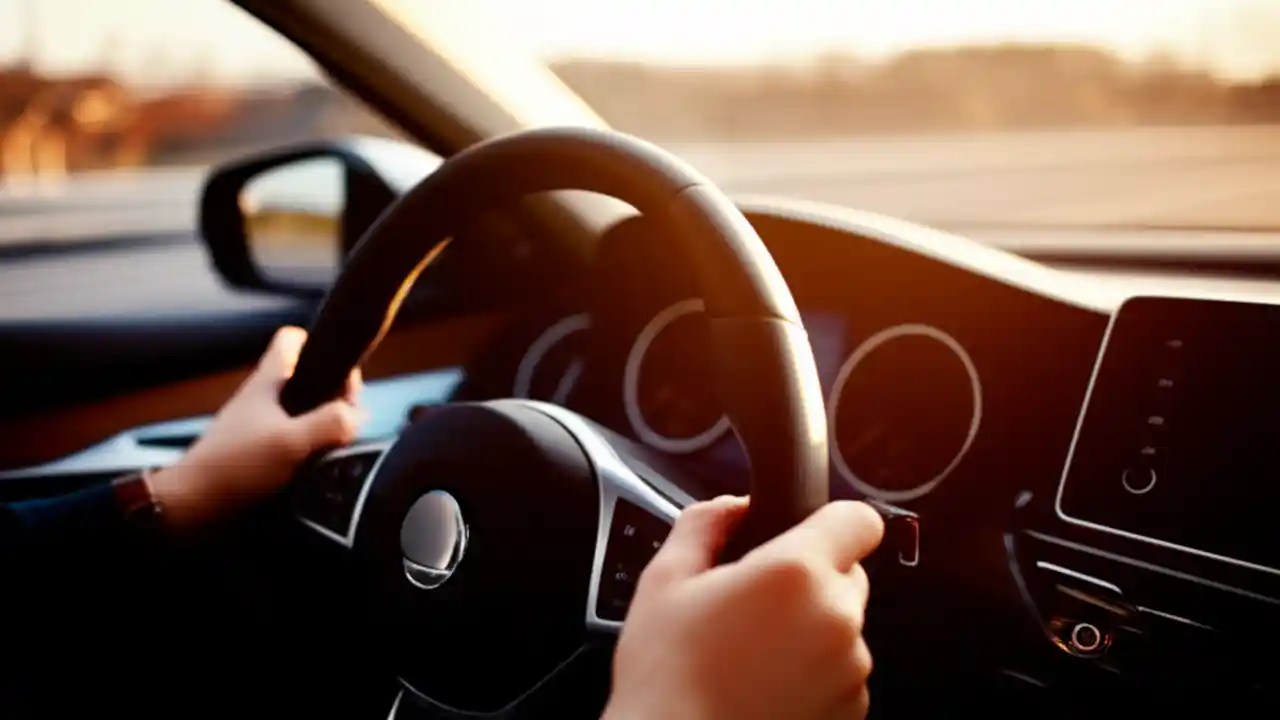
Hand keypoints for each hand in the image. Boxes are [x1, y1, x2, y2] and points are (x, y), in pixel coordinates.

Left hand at [148, 327, 363, 530]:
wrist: (194, 505)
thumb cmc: (237, 465)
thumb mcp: (291, 441)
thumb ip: (331, 422)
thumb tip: (357, 415)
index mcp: (267, 382)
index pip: (292, 339)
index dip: (319, 346)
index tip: (341, 376)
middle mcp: (262, 398)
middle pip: (307, 379)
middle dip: (333, 395)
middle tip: (345, 420)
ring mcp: (258, 426)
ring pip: (302, 412)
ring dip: (323, 426)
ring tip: (335, 448)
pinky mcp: (257, 453)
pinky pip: (293, 440)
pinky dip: (309, 450)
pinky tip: (317, 469)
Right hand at [604, 497, 883, 719]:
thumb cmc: (666, 679)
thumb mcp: (664, 580)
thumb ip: (705, 523)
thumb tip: (732, 506)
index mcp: (795, 573)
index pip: (859, 520)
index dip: (831, 521)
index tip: (806, 532)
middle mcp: (836, 620)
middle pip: (848, 575)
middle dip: (809, 581)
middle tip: (754, 605)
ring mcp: (850, 672)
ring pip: (844, 628)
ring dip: (811, 631)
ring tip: (752, 655)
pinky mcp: (849, 712)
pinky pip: (841, 675)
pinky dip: (813, 675)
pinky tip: (764, 685)